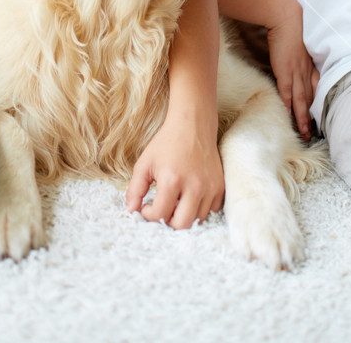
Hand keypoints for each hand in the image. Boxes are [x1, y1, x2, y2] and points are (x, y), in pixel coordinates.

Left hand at [125, 107, 224, 229]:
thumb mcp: (144, 163)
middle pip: (181, 225)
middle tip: (162, 208)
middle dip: (167, 222)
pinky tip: (189, 196)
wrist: (193, 125)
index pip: (160, 215)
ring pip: (197, 219)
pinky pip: (210, 210)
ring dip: (184, 215)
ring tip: (175, 200)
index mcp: (172, 180)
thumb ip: (134, 189)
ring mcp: (210, 187)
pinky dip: (199, 209)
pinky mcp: (220, 186)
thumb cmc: (166, 143)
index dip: (149, 215)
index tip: (147, 206)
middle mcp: (194, 186)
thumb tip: (130, 212)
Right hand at [267, 0, 317, 140]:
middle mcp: (306, 71)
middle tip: (313, 133)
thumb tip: (295, 57)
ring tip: (304, 133)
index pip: (316, 88)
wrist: (286, 17)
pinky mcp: (285, 71)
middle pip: (310, 98)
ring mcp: (296, 72)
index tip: (318, 115)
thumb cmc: (293, 27)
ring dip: (303, 117)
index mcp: (310, 65)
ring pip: (301, 100)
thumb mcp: (300, 43)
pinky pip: (287, 93)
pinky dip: (288, 106)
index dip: (317, 102)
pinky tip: (288, 116)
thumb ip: (299, 54)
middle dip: (311, 117)